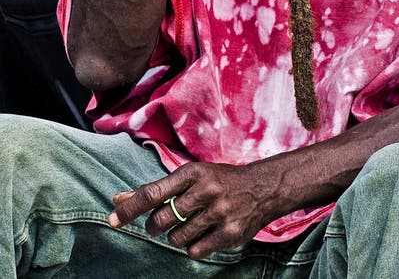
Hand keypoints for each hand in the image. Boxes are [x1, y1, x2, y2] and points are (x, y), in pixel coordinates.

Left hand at [108, 161, 273, 257]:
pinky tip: (205, 233)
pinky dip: (194, 246)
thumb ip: (156, 190)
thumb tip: (117, 199)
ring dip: (177, 236)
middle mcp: (206, 190)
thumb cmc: (218, 181)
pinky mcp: (229, 233)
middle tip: (164, 222)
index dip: (130, 208)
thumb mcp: (190, 176)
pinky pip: (195, 251)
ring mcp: (219, 212)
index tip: (112, 219)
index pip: (152, 192)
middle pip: (161, 220)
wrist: (262, 188)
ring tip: (191, 225)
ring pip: (177, 238)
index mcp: (193, 172)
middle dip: (156, 226)